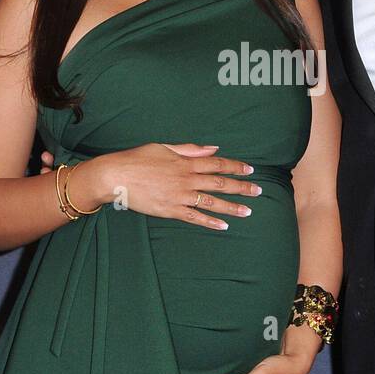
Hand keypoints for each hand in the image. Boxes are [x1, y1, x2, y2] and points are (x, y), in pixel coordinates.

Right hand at [38, 143, 260, 229]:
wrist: (116, 176)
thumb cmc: (137, 158)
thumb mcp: (164, 147)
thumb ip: (190, 149)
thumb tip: (213, 148)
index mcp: (186, 162)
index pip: (218, 164)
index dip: (236, 166)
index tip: (251, 170)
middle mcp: (186, 179)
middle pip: (220, 183)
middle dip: (241, 187)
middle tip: (258, 191)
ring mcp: (179, 196)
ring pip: (211, 202)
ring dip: (231, 207)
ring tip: (248, 211)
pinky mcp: (170, 210)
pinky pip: (194, 218)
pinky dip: (210, 222)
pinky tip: (224, 226)